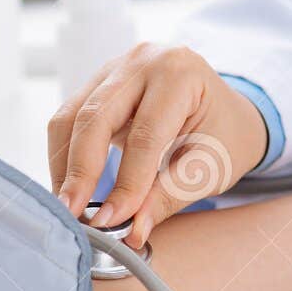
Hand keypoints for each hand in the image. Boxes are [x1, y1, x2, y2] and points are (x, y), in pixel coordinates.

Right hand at [47, 44, 268, 245]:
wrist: (228, 111)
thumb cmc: (226, 136)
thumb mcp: (212, 167)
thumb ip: (170, 196)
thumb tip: (132, 230)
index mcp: (180, 73)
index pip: (145, 134)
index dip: (126, 182)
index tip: (111, 222)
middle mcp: (143, 60)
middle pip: (96, 116)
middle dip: (80, 171)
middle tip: (72, 215)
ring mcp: (116, 67)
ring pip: (72, 116)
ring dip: (63, 165)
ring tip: (66, 208)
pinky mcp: (99, 83)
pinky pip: (70, 117)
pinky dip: (65, 154)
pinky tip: (70, 187)